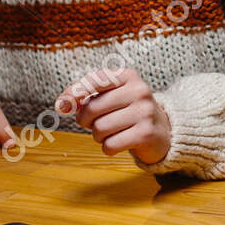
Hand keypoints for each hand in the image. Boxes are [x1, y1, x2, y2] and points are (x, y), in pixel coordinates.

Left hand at [55, 66, 171, 164]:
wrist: (162, 130)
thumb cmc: (127, 112)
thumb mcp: (110, 96)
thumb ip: (85, 96)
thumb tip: (62, 104)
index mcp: (128, 76)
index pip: (95, 80)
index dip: (74, 93)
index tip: (62, 105)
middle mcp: (139, 90)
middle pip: (92, 109)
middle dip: (86, 121)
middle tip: (94, 123)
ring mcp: (144, 112)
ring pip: (99, 129)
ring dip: (98, 136)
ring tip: (111, 132)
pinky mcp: (146, 133)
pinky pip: (110, 145)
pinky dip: (108, 148)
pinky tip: (119, 143)